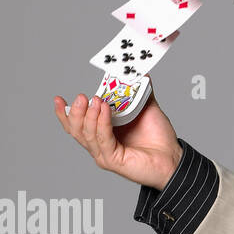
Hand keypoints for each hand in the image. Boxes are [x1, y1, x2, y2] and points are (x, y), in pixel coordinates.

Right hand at [53, 86, 182, 189]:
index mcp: (102, 134)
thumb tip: (139, 73)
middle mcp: (100, 145)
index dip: (65, 113)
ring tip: (95, 100)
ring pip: (87, 135)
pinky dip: (102, 124)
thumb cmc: (159, 137)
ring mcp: (105, 154)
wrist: (174, 156)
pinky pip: (103, 140)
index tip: (59, 99)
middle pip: (77, 130)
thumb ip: (140, 92)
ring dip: (89, 116)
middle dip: (76, 112)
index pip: (76, 125)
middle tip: (81, 97)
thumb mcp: (147, 109)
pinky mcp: (114, 161)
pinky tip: (105, 110)